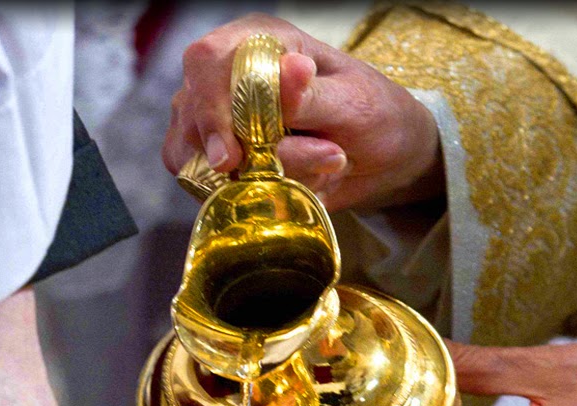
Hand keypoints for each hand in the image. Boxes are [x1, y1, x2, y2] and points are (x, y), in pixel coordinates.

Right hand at [162, 13, 443, 210]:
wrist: (386, 158)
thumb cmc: (374, 116)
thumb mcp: (353, 103)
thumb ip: (313, 96)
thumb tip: (290, 70)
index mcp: (259, 41)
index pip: (207, 61)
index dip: (209, 107)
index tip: (229, 156)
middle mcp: (228, 75)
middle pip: (190, 113)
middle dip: (227, 152)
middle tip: (272, 172)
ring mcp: (217, 119)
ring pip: (194, 154)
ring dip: (247, 176)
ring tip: (312, 170)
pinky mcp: (218, 159)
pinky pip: (206, 184)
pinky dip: (241, 193)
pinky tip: (283, 185)